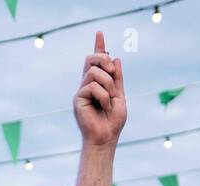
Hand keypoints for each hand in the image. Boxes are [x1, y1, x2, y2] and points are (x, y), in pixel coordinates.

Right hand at [73, 32, 126, 147]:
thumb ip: (117, 79)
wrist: (106, 138)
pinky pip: (92, 86)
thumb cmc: (113, 122)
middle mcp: (88, 85)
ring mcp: (82, 91)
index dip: (99, 47)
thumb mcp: (120, 96)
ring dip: (108, 83)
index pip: (97, 62)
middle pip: (91, 59)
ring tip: (111, 98)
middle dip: (104, 59)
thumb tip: (116, 58)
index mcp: (99, 84)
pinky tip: (105, 106)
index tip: (100, 33)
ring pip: (93, 72)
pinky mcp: (78, 99)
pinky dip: (103, 95)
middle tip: (114, 72)